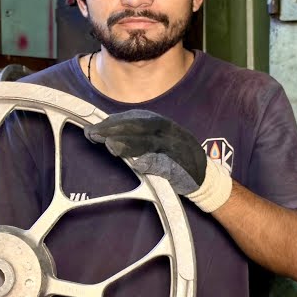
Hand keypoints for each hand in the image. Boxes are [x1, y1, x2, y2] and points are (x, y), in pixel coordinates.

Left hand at [84, 109, 231, 211]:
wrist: (203, 177)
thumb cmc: (173, 159)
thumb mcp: (154, 144)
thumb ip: (135, 139)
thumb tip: (107, 136)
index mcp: (161, 125)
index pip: (134, 119)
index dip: (112, 122)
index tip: (93, 128)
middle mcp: (169, 132)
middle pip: (140, 126)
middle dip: (116, 129)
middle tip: (94, 134)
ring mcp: (177, 148)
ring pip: (152, 142)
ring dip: (131, 144)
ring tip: (111, 146)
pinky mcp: (183, 166)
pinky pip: (168, 164)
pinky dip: (154, 163)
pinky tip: (139, 164)